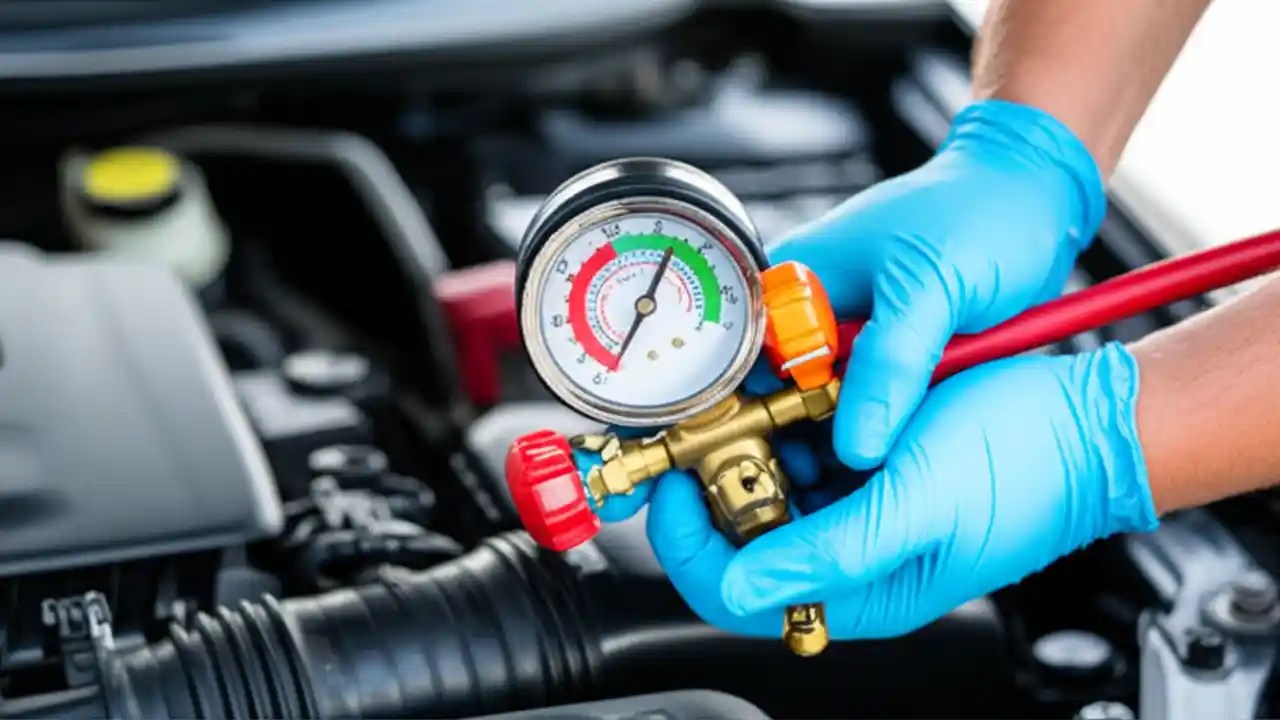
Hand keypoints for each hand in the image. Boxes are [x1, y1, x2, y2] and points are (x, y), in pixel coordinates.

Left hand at [644, 343, 1157, 638]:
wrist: (1091, 416)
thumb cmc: (1027, 464)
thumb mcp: (916, 506)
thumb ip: (825, 552)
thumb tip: (737, 590)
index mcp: (864, 589)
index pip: (740, 592)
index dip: (690, 543)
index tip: (673, 480)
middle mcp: (856, 557)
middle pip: (746, 540)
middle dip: (716, 489)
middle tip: (704, 433)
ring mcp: (863, 512)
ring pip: (772, 493)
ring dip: (750, 452)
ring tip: (743, 409)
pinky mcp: (874, 472)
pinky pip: (807, 457)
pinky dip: (789, 430)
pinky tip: (788, 401)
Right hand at [771, 98, 1106, 468]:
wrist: (1034, 193)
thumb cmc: (977, 211)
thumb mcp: (929, 289)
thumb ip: (889, 365)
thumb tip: (854, 443)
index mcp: (794, 280)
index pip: (745, 365)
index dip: (755, 418)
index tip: (781, 465)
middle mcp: (813, 309)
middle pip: (781, 396)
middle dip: (801, 442)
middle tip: (825, 482)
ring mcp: (851, 332)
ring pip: (828, 408)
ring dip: (846, 440)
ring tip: (865, 474)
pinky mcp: (888, 351)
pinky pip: (872, 403)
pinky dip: (883, 427)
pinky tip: (896, 448)